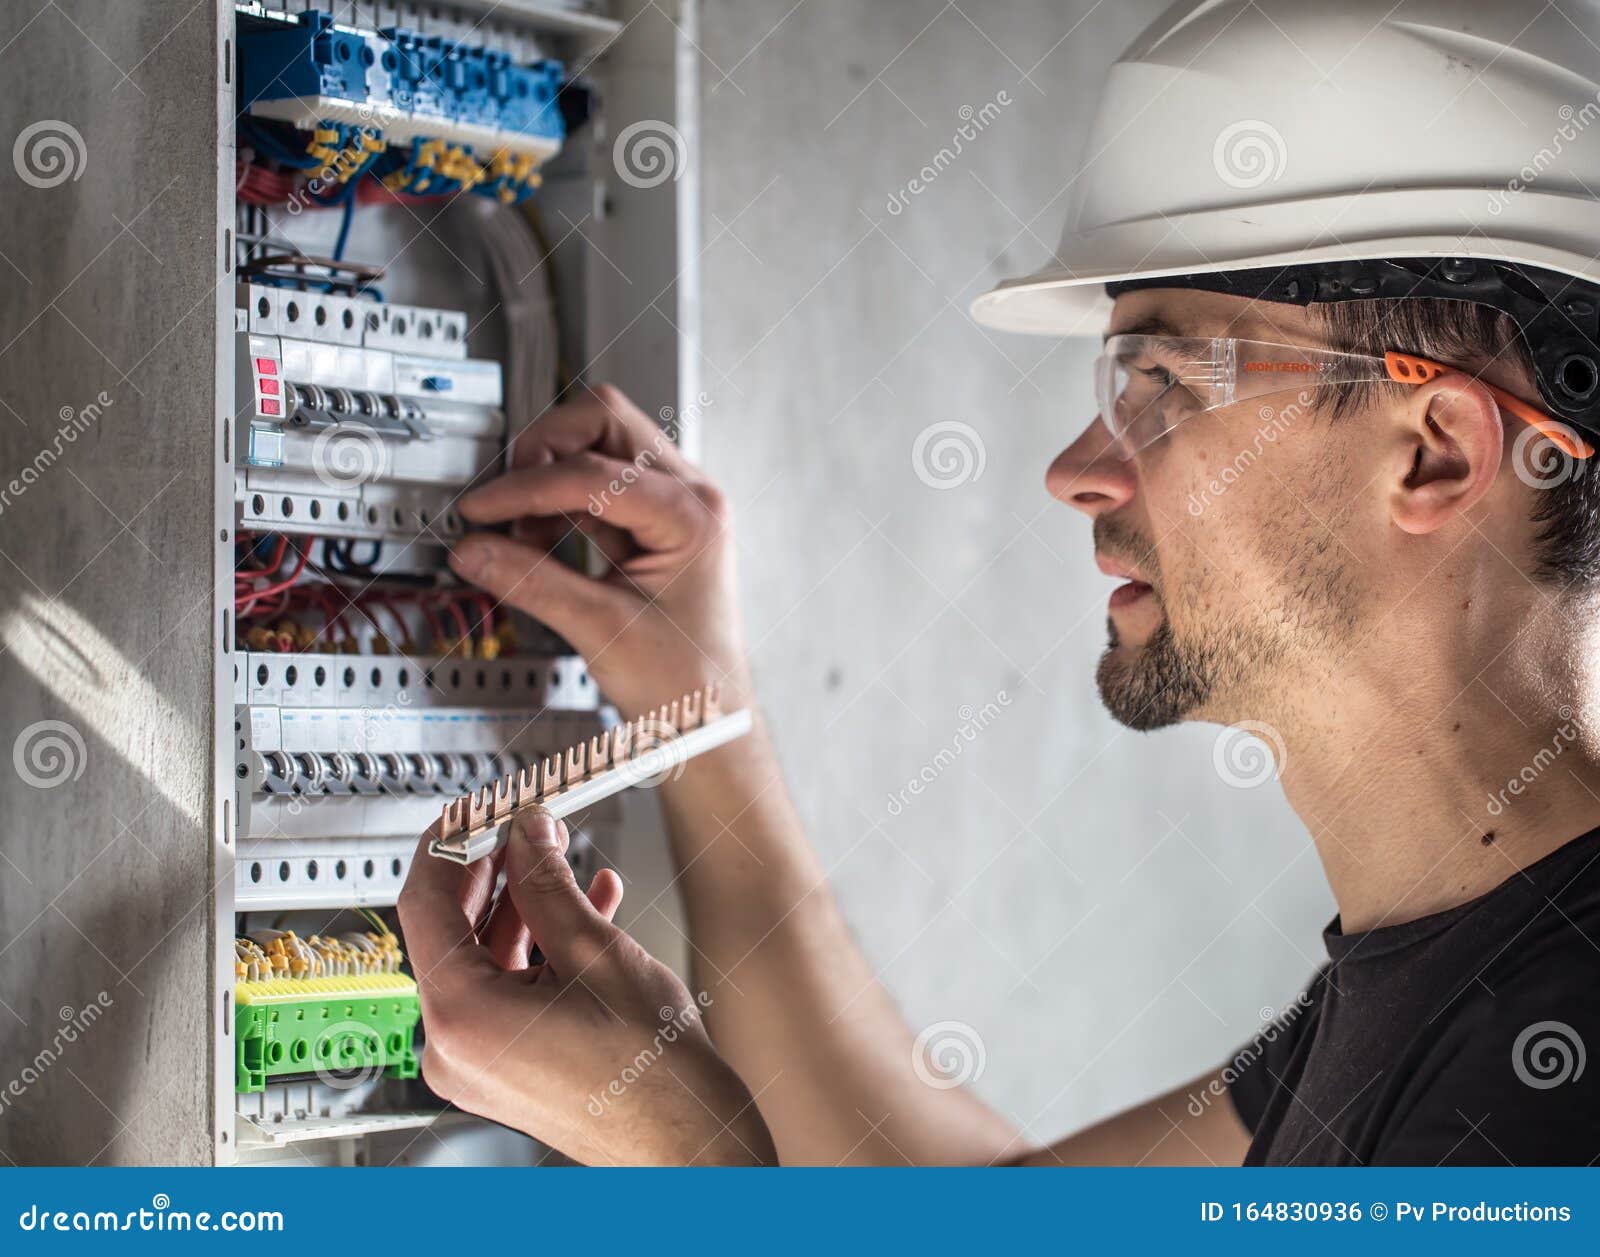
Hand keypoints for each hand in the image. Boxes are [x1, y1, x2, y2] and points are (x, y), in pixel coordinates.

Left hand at [397, 811, 776, 1165]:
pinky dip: (539, 946)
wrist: (689, 1142)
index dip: (450, 844)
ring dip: (525, 904)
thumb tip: (526, 833)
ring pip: (485, 958)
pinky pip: (508, 989)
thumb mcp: (595, 951)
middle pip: (453, 930)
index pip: (425, 903)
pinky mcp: (507, 1067)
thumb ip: (547, 881)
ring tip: (565, 860)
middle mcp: (454, 1046)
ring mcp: (479, 1062)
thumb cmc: (651, 1076)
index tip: (473, 810)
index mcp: (460, 1017)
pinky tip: (584, 908)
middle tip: (528, 827)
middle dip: (495, 871)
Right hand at [448, 384, 750, 717]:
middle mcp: (690, 496)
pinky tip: (538, 541)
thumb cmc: (686, 683)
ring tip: (521, 533)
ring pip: (600, 444)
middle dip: (544, 450)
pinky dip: (558, 503)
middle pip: (604, 422)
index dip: (526, 488)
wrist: (710, 720)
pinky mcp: (652, 523)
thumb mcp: (601, 631)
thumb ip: (532, 584)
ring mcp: (673, 505)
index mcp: (692, 516)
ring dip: (550, 477)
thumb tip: (475, 550)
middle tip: (503, 496)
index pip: (594, 474)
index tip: (481, 508)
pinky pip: (596, 484)